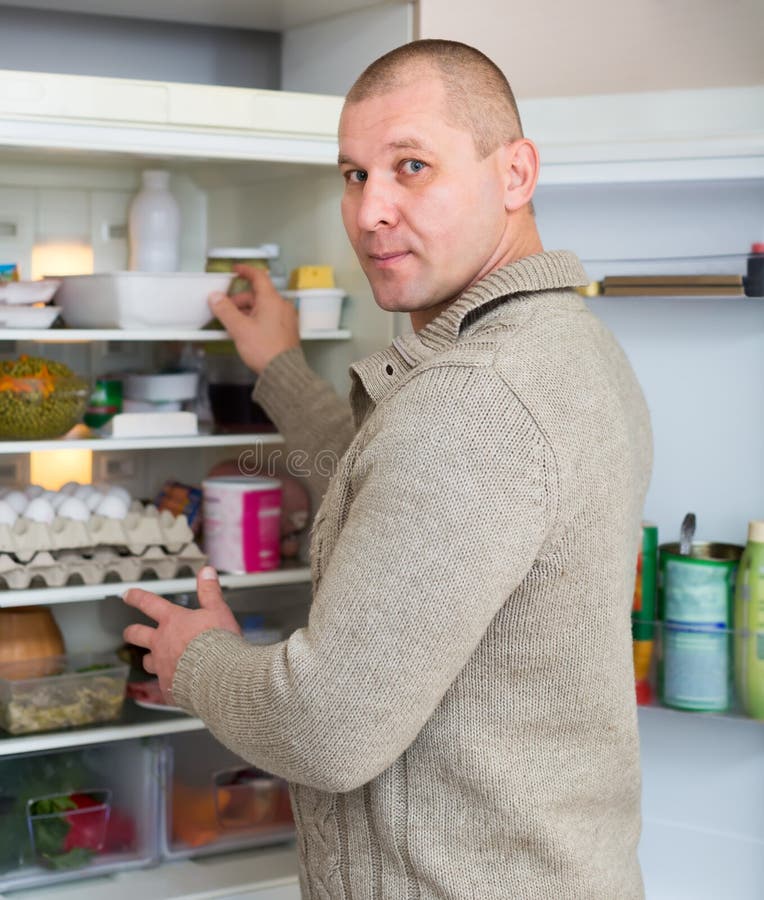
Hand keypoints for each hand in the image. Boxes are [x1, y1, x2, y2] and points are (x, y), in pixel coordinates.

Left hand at [122, 566, 240, 702]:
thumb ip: (210, 592)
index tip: (127, 595)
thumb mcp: (218, 611)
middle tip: (129, 632)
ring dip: (149, 659)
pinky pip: (161, 684)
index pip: (149, 604)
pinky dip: (165, 683)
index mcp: (173, 621)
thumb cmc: (220, 643)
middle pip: (137, 634)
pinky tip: (173, 685)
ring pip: (146, 661)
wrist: (220, 675)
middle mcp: (162, 643)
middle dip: (132, 632)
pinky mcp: (167, 686)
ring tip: (154, 661)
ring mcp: (162, 665)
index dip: (136, 597)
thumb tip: (206, 572)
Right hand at [209, 265, 299, 374]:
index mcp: (272, 300)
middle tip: (225, 310)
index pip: (258, 277)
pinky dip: (256, 320)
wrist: (283, 371)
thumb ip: (225, 310)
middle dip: (240, 300)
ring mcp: (286, 318)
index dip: (245, 271)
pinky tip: (246, 332)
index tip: (236, 270)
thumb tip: (215, 297)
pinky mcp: (286, 330)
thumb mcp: (239, 328)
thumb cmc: (265, 349)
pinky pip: (269, 318)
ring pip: (263, 308)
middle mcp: (282, 306)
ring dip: (247, 312)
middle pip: (258, 295)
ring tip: (233, 325)